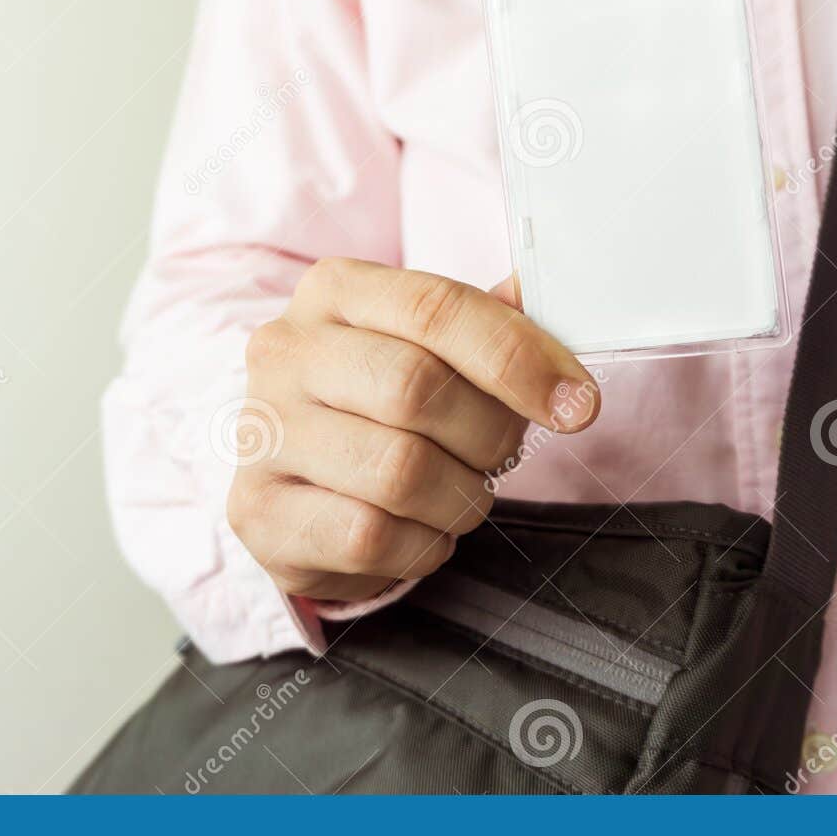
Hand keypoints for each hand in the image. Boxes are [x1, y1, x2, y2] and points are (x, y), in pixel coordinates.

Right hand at [227, 257, 600, 602]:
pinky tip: (417, 530)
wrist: (300, 480)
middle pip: (416, 389)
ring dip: (459, 497)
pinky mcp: (259, 513)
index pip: (436, 307)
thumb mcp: (430, 348)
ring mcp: (262, 434)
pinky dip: (421, 544)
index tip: (577, 402)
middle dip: (489, 434)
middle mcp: (284, 352)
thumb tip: (549, 291)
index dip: (518, 357)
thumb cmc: (377, 404)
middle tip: (501, 454)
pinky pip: (370, 536)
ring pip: (398, 472)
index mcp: (333, 292)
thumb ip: (490, 323)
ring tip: (457, 494)